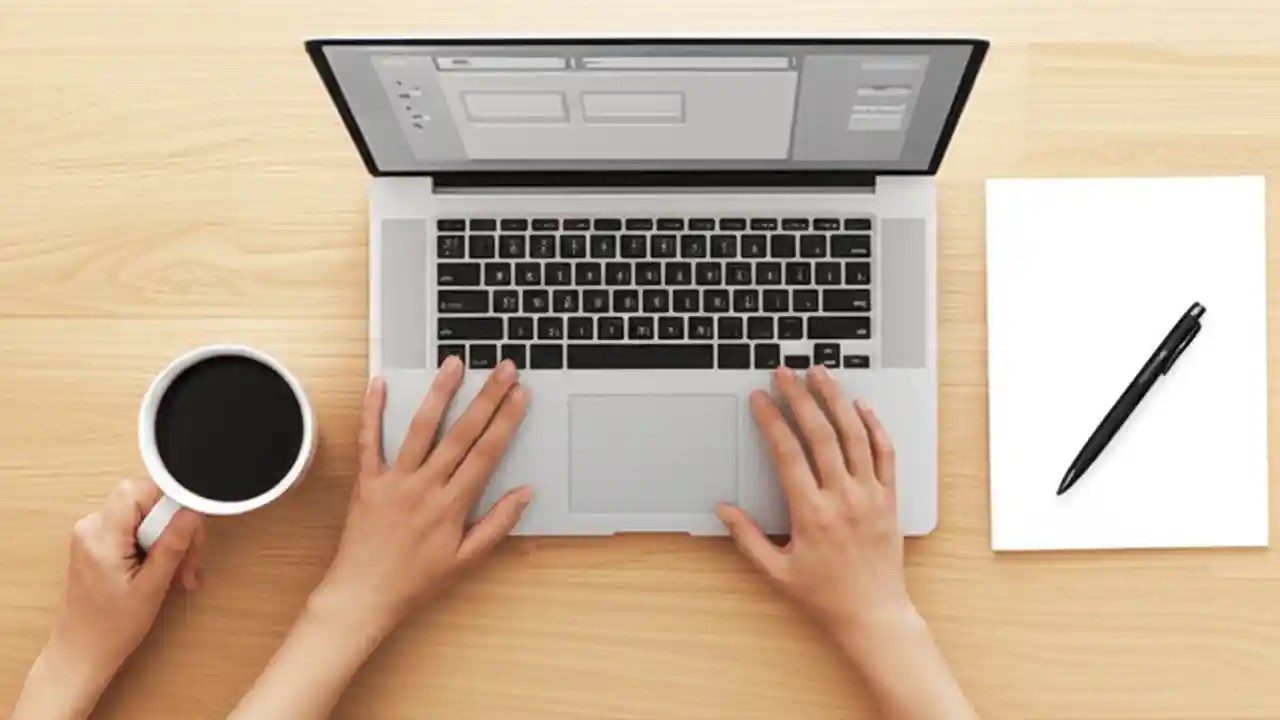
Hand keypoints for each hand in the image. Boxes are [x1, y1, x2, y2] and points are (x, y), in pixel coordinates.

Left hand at [13, 480, 204, 719]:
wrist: (81, 652)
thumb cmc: (111, 628)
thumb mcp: (151, 588)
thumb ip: (172, 545)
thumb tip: (191, 512)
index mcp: (101, 537)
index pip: (137, 491)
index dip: (168, 499)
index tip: (190, 523)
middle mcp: (91, 528)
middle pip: (145, 503)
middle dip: (175, 527)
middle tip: (190, 560)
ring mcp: (93, 534)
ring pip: (144, 517)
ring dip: (168, 540)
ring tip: (180, 573)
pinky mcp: (99, 543)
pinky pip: (134, 529)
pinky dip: (155, 545)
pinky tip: (165, 571)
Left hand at [312, 357, 531, 635]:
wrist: (363, 596)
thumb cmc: (415, 582)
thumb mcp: (467, 560)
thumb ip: (498, 524)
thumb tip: (525, 493)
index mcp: (452, 505)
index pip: (486, 453)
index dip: (506, 420)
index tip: (521, 394)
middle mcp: (425, 486)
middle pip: (461, 432)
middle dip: (486, 397)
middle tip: (501, 368)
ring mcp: (394, 480)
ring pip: (420, 429)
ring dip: (439, 393)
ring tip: (454, 364)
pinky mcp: (367, 481)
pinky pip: (369, 441)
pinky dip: (373, 411)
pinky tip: (380, 384)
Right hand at [716, 365, 913, 656]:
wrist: (874, 614)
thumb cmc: (825, 595)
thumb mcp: (776, 571)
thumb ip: (746, 538)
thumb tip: (723, 509)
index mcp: (811, 514)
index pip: (787, 454)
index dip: (771, 421)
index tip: (759, 399)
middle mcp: (843, 499)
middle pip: (820, 434)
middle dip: (800, 397)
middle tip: (785, 372)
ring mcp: (870, 496)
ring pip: (855, 435)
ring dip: (836, 400)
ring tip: (821, 374)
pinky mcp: (889, 499)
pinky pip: (885, 453)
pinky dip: (874, 426)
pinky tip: (861, 406)